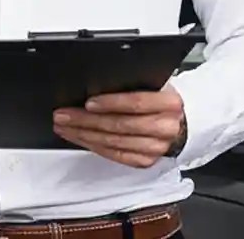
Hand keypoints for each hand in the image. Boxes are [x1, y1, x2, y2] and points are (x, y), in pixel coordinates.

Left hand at [52, 85, 186, 167]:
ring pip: (113, 142)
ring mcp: (155, 147)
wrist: (179, 123)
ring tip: (64, 126)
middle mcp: (165, 127)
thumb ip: (132, 84)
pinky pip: (114, 155)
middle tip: (63, 115)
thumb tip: (97, 83)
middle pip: (119, 125)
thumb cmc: (160, 100)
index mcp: (169, 103)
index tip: (87, 103)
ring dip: (83, 134)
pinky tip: (79, 138)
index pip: (136, 103)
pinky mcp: (145, 161)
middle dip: (86, 120)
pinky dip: (93, 146)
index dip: (110, 103)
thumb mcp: (154, 85)